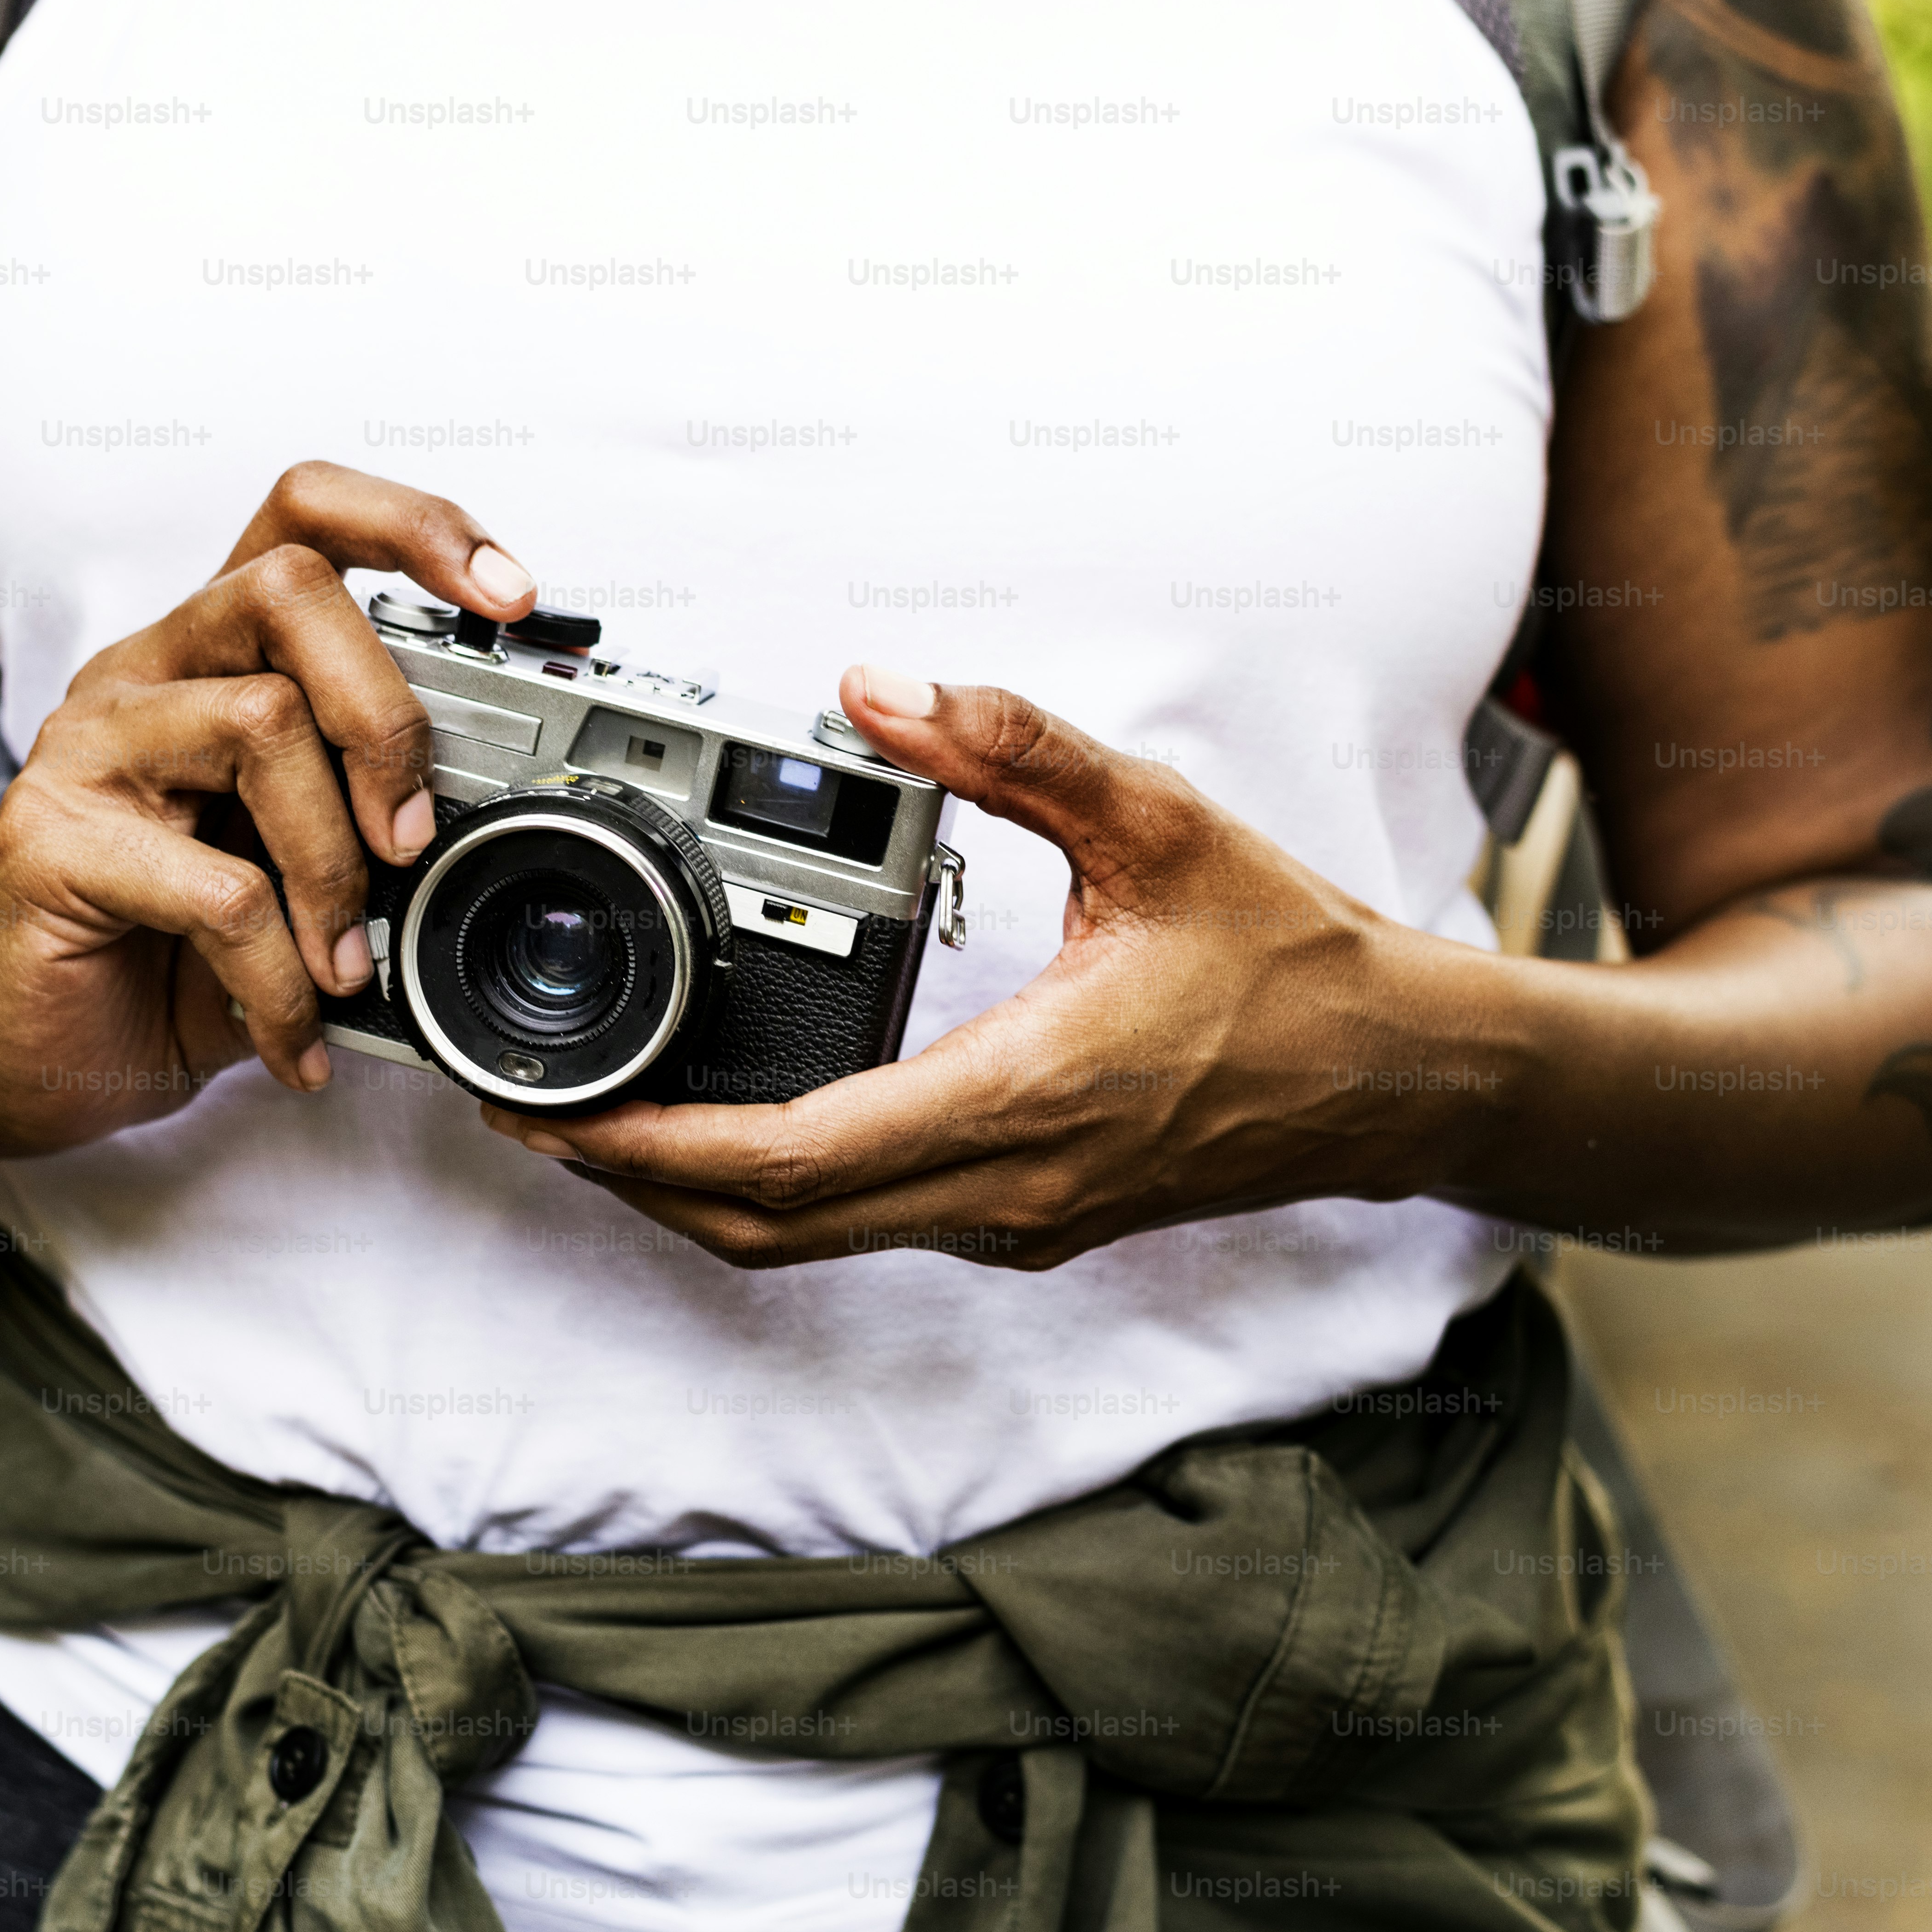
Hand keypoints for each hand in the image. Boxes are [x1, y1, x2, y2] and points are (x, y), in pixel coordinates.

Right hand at [0, 462, 535, 1160]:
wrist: (40, 1053)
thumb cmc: (174, 951)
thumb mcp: (299, 868)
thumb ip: (373, 820)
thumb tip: (491, 823)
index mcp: (216, 654)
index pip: (303, 513)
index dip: (414, 524)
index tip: (510, 596)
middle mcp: (147, 669)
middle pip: (287, 587)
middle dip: (384, 714)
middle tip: (412, 841)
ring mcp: (89, 744)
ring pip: (258, 721)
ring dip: (333, 865)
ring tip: (346, 967)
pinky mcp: (48, 837)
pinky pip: (216, 887)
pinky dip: (281, 979)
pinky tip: (293, 1036)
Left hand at [477, 669, 1518, 1269]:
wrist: (1399, 1076)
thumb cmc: (1291, 958)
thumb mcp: (1155, 820)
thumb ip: (1011, 747)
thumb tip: (881, 690)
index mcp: (1019, 1098)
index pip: (785, 1160)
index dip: (647, 1146)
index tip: (553, 1111)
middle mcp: (1003, 1189)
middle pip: (766, 1226)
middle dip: (632, 1179)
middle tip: (532, 1113)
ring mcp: (1015, 1220)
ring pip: (809, 1242)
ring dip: (694, 1194)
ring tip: (603, 1121)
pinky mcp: (1028, 1219)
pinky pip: (864, 1227)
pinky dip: (775, 1192)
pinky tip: (732, 1129)